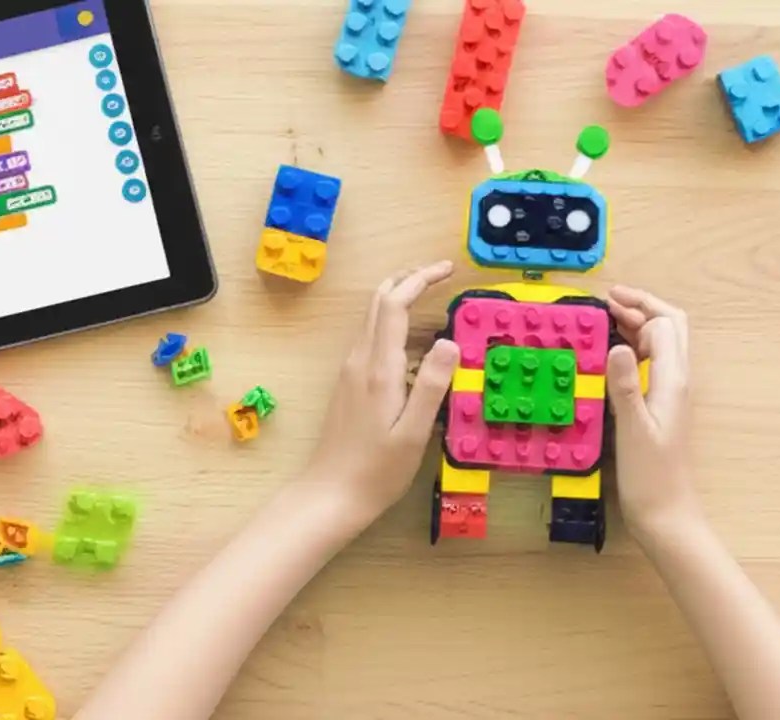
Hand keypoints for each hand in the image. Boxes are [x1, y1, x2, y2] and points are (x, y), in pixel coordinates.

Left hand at [307, 261, 459, 526]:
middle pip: (379, 302)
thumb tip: (450, 341)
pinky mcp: (349, 384)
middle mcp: (360, 362)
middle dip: (408, 278)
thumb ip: (432, 386)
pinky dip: (393, 322)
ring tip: (430, 294)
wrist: (329, 494)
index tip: (447, 269)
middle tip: (440, 272)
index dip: (420, 279)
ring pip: (373, 318)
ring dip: (399, 297)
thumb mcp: (413, 433)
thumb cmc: (376, 470)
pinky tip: (413, 338)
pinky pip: (372, 338)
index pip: (395, 305)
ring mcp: (351, 372)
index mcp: (379, 369)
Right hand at [605, 286, 700, 543]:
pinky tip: (612, 356)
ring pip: (662, 346)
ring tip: (608, 319)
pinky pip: (652, 365)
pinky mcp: (659, 408)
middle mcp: (676, 383)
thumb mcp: (632, 429)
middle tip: (609, 301)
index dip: (640, 307)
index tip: (607, 301)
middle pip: (671, 329)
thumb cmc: (650, 476)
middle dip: (644, 307)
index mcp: (673, 382)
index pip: (665, 326)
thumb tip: (618, 344)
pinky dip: (635, 349)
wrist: (666, 514)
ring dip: (639, 326)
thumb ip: (625, 385)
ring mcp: (669, 395)